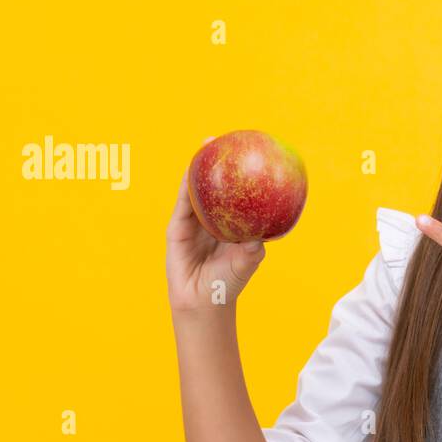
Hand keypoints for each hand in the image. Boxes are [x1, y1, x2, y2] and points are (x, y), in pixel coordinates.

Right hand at [166, 137, 267, 315]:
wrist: (204, 302)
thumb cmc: (229, 282)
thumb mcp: (248, 258)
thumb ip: (255, 243)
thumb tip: (264, 228)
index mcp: (230, 224)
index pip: (235, 195)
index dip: (238, 176)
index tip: (248, 153)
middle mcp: (212, 220)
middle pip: (214, 186)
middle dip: (217, 163)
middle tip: (224, 139)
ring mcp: (194, 222)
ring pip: (196, 190)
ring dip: (199, 167)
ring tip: (206, 145)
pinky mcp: (177, 228)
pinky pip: (183, 203)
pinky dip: (186, 186)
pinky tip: (191, 170)